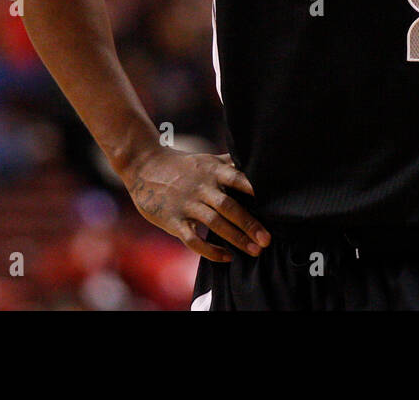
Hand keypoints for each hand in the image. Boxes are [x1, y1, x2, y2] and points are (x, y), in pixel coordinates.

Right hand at [123, 148, 268, 261]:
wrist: (144, 166)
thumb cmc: (182, 165)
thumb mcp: (207, 160)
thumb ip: (230, 164)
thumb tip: (258, 162)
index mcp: (212, 171)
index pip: (237, 178)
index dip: (254, 189)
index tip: (274, 202)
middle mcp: (202, 187)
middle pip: (229, 206)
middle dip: (249, 224)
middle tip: (267, 240)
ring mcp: (187, 204)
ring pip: (214, 224)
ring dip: (235, 238)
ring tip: (254, 250)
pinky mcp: (173, 220)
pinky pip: (193, 239)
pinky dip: (210, 250)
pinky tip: (226, 257)